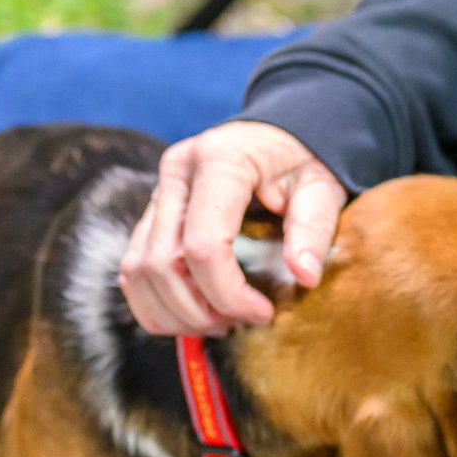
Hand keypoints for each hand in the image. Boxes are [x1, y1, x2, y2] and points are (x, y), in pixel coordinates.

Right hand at [118, 122, 345, 335]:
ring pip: (137, 270)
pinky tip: (196, 312)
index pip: (203, 246)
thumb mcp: (322, 187)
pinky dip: (157, 301)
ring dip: (173, 311)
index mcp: (219, 161)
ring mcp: (160, 190)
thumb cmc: (302, 159)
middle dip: (199, 309)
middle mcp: (177, 173)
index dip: (229, 293)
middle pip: (163, 263)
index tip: (263, 313)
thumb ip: (314, 230)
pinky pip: (134, 267)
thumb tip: (305, 276)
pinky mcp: (153, 209)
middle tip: (240, 323)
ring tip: (219, 323)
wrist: (280, 133)